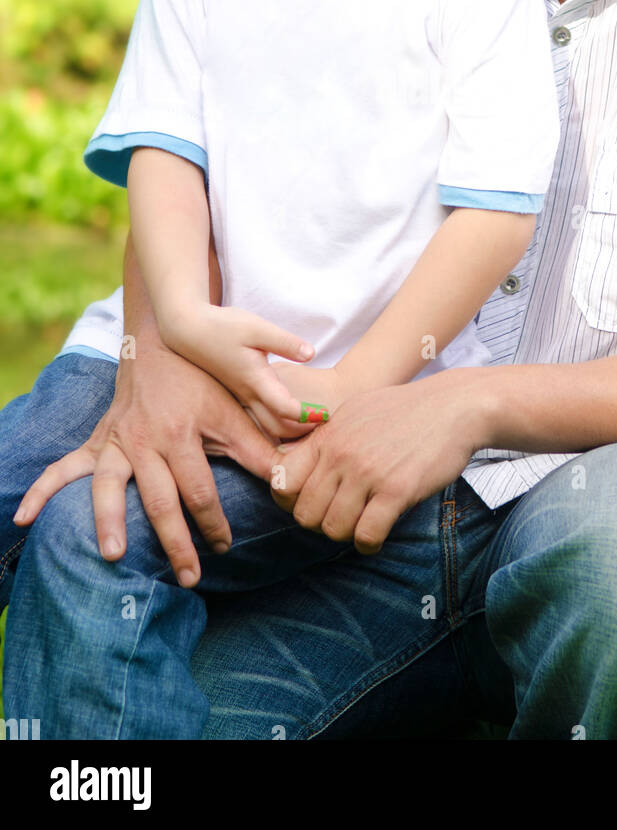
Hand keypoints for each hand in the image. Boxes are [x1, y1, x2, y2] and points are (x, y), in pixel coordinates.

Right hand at [13, 340, 289, 586]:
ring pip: (108, 488)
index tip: (227, 545)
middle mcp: (144, 441)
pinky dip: (44, 492)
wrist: (163, 340)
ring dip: (109, 522)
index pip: (200, 490)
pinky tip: (27, 519)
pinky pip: (64, 468)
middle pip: (158, 500)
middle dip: (174, 542)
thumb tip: (289, 476)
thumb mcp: (235, 406)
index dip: (214, 522)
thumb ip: (260, 444)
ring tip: (115, 555)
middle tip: (190, 577)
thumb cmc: (204, 378)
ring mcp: (116, 441)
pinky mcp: (99, 441)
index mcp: (181, 433)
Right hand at [164, 302, 317, 438]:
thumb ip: (284, 342)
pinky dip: (275, 423)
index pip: (285, 409)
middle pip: (277, 428)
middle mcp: (248, 395)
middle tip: (324, 428)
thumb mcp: (256, 328)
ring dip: (287, 432)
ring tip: (311, 427)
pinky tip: (289, 418)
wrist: (187, 330)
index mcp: (255, 381)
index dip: (307, 416)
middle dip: (300, 434)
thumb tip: (311, 353)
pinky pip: (258, 418)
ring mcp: (241, 397)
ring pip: (266, 426)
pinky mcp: (237, 393)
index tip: (327, 415)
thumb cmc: (223, 327)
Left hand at [269, 370, 487, 552]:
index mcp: (328, 435)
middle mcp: (341, 454)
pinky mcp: (396, 490)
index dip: (290, 500)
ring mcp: (368, 472)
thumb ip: (326, 439)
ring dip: (346, 535)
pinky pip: (366, 535)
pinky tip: (378, 535)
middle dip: (320, 523)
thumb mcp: (355, 412)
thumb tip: (296, 464)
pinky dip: (369, 544)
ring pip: (333, 529)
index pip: (281, 480)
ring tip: (362, 524)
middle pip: (305, 513)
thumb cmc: (405, 411)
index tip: (313, 501)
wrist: (454, 406)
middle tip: (342, 517)